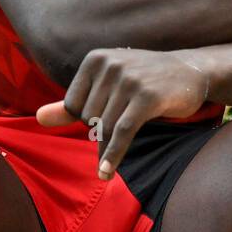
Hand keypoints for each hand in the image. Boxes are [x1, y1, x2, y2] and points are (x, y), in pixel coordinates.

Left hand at [36, 48, 210, 179]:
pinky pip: (122, 132)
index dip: (86, 119)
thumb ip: (72, 105)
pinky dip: (113, 155)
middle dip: (101, 130)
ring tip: (110, 159)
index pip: (73, 105)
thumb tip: (38, 118)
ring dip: (108, 148)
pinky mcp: (147, 97)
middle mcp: (111, 65)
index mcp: (96, 59)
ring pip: (105, 127)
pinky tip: (106, 173)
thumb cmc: (146, 81)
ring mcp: (130, 79)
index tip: (108, 115)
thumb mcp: (109, 86)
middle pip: (89, 117)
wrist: (192, 72)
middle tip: (125, 122)